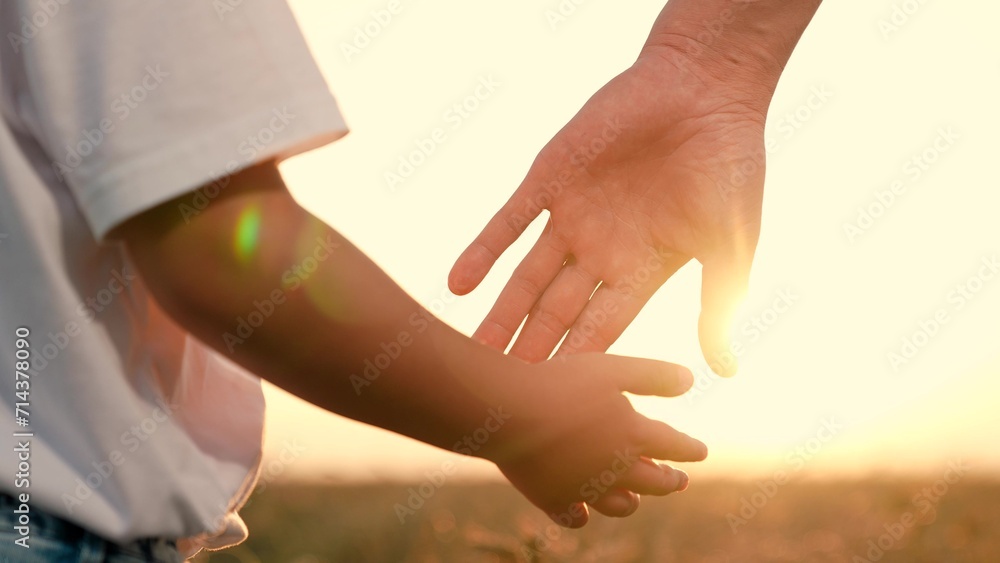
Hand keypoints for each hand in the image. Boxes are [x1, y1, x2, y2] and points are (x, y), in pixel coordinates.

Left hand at [449, 48, 767, 374]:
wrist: (705, 90)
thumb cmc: (730, 167)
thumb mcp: (729, 244)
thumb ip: (717, 304)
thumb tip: (725, 371)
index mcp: (640, 272)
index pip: (599, 332)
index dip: (575, 369)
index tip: (551, 412)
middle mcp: (598, 252)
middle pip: (554, 315)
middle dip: (528, 352)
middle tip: (498, 395)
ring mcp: (571, 217)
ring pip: (525, 277)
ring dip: (499, 313)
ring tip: (470, 350)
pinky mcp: (550, 178)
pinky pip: (509, 221)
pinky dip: (483, 250)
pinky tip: (457, 282)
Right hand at [487, 353, 705, 526]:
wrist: (507, 412)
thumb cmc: (560, 383)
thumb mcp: (612, 368)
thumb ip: (653, 375)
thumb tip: (690, 380)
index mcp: (634, 435)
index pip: (675, 446)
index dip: (691, 449)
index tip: (701, 452)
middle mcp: (616, 470)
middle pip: (655, 482)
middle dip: (670, 481)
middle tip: (678, 480)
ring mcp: (585, 489)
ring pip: (620, 505)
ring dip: (632, 500)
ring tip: (634, 497)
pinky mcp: (554, 499)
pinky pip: (575, 517)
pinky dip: (583, 515)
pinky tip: (583, 511)